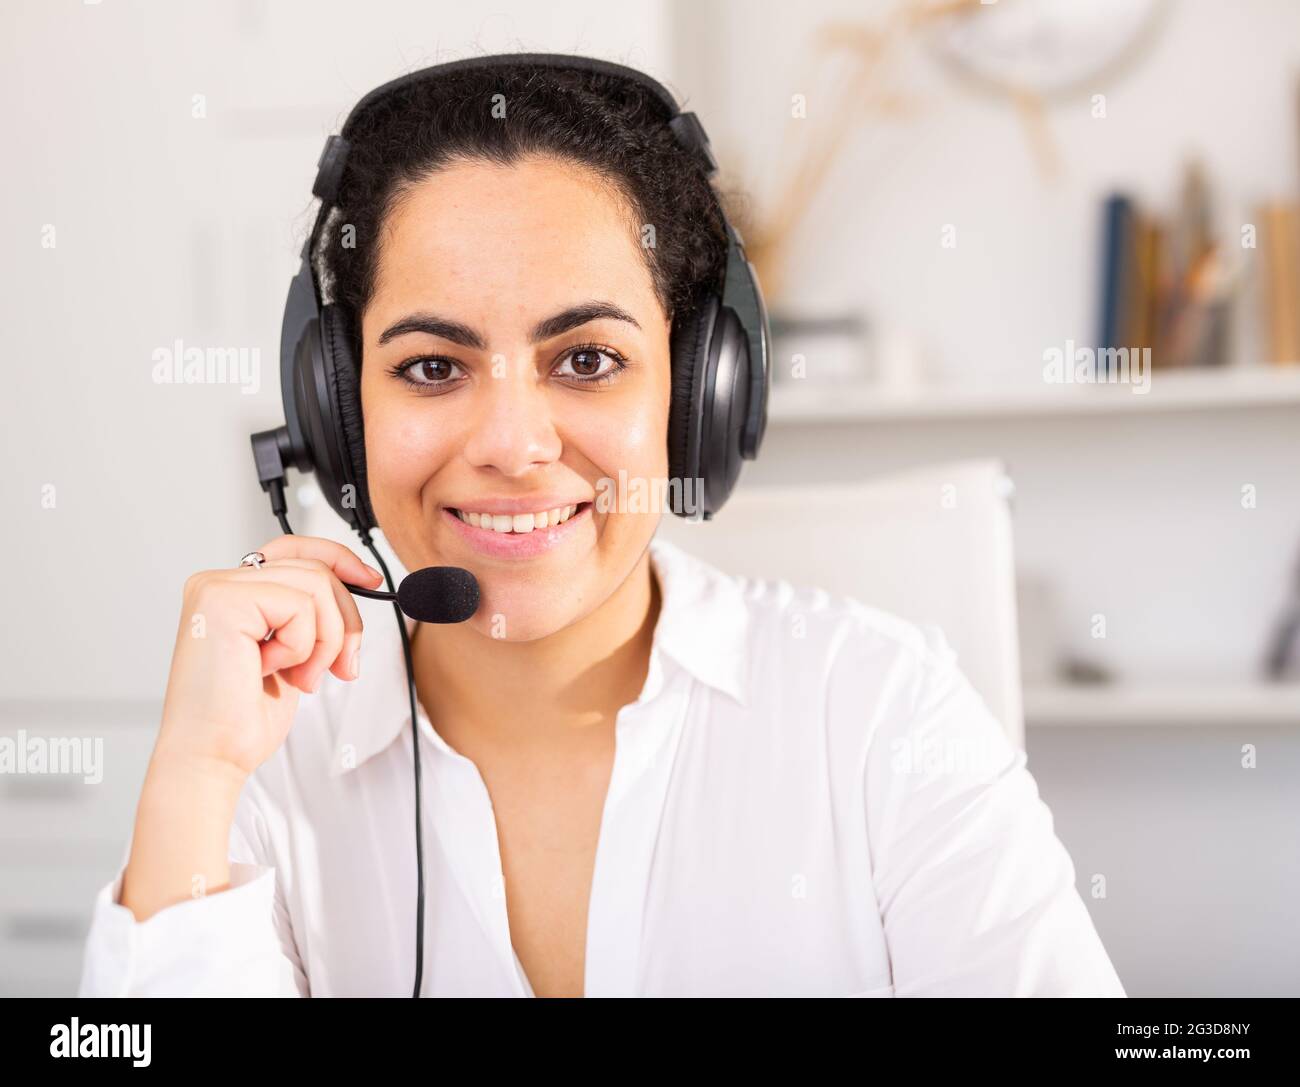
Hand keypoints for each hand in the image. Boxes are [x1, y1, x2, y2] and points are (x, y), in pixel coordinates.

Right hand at [152, 535, 384, 779]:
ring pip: (316, 585)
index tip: (369, 580)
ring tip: (301, 676)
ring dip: (326, 640)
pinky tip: (272, 671)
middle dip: (344, 622)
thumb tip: (358, 582)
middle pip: (315, 569)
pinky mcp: (222, 600)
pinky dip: (302, 646)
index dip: (338, 559)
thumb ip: (311, 615)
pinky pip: (300, 606)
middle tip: (341, 668)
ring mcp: (217, 588)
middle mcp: (219, 583)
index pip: (295, 549)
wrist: (213, 756)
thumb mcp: (293, 653)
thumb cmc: (243, 717)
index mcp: (232, 592)